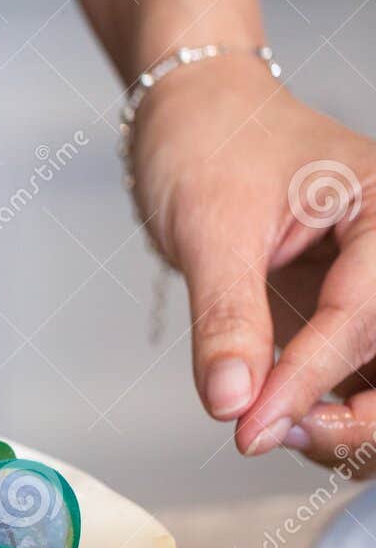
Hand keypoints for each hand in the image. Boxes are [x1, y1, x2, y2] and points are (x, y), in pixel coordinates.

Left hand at [132, 52, 375, 473]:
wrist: (190, 112)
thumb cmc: (209, 138)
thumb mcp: (209, 226)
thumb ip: (225, 317)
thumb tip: (233, 400)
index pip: (364, 314)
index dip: (307, 378)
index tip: (253, 426)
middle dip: (350, 414)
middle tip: (269, 435)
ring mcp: (373, 283)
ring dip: (342, 421)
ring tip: (267, 430)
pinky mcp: (345, 309)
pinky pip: (354, 373)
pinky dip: (322, 406)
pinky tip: (278, 420)